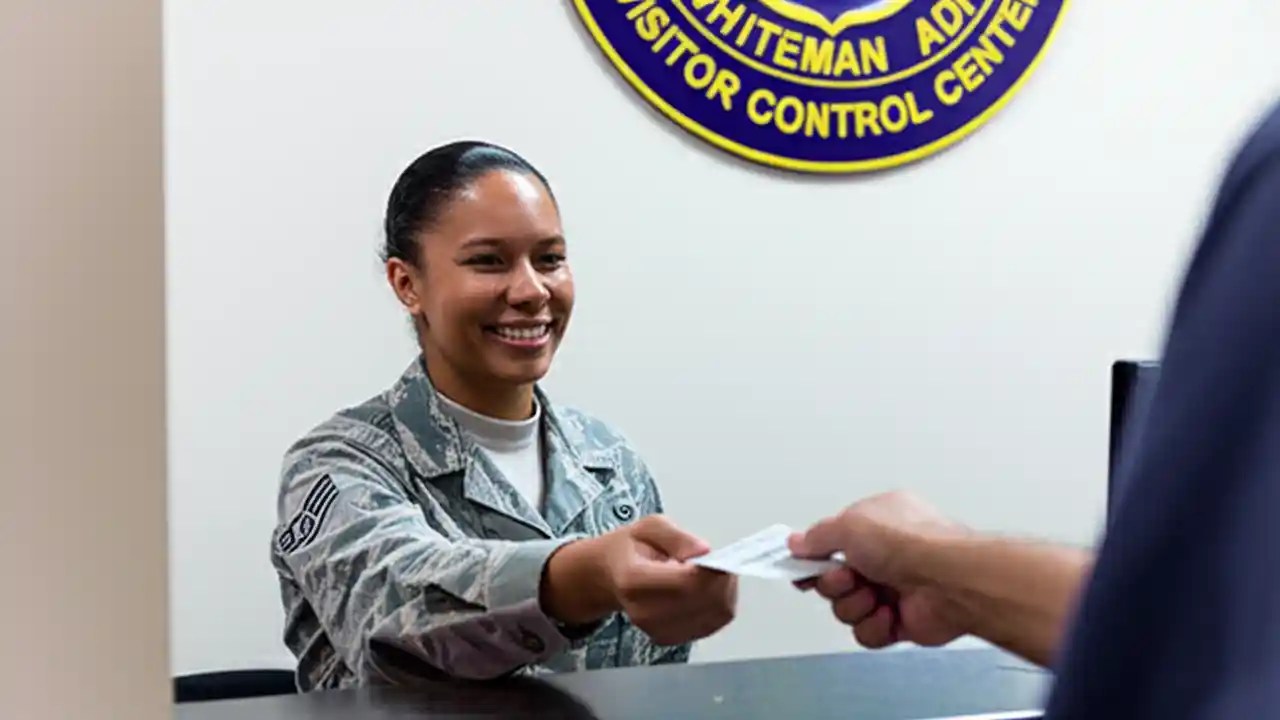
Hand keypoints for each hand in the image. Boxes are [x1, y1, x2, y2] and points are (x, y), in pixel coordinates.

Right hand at [543, 515, 737, 644]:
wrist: (611, 577)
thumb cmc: (631, 549)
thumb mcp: (649, 527)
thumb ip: (677, 536)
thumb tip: (704, 552)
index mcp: (634, 579)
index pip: (686, 583)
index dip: (711, 570)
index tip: (717, 556)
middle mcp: (644, 611)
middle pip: (704, 601)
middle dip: (721, 580)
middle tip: (717, 562)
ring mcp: (657, 629)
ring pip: (714, 615)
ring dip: (723, 592)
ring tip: (710, 574)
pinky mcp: (672, 639)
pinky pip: (713, 624)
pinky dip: (718, 605)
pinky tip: (706, 591)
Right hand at [788, 491, 971, 648]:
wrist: (949, 581)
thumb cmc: (912, 543)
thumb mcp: (850, 524)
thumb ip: (818, 536)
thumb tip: (798, 541)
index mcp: (877, 523)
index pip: (833, 541)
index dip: (814, 556)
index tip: (799, 566)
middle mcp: (886, 555)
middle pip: (834, 579)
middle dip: (834, 584)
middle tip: (847, 578)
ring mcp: (893, 589)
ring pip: (848, 608)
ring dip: (854, 605)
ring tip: (874, 595)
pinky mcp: (901, 621)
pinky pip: (868, 632)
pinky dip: (875, 626)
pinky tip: (889, 614)